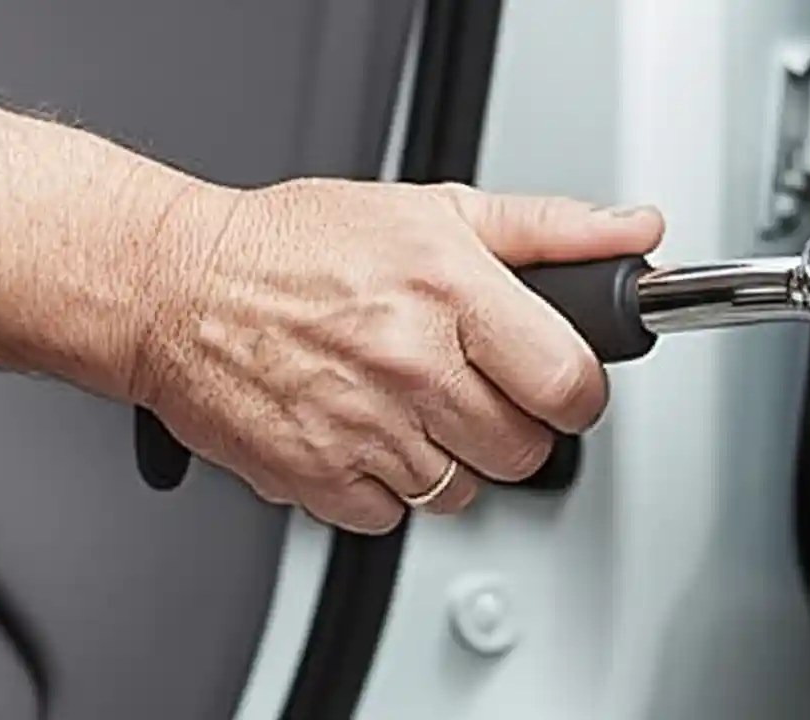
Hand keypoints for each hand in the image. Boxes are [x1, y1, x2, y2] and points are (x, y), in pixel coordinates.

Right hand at [130, 178, 662, 532]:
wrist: (175, 287)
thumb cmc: (294, 245)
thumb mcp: (432, 209)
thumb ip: (547, 229)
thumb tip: (634, 234)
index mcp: (450, 292)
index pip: (569, 385)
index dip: (576, 392)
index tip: (559, 385)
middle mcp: (412, 365)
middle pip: (525, 451)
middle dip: (512, 426)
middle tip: (474, 389)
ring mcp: (364, 429)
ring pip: (463, 491)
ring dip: (447, 457)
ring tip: (405, 403)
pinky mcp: (319, 479)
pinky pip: (392, 516)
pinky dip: (384, 485)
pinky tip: (360, 431)